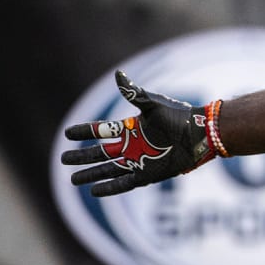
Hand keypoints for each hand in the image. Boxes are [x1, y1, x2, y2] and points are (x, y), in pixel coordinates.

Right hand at [60, 70, 220, 196]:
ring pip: (108, 169)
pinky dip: (109, 187)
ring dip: (90, 174)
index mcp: (131, 127)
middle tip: (63, 158)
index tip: (67, 133)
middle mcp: (132, 145)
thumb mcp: (154, 104)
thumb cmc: (179, 116)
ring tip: (72, 179)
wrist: (200, 134)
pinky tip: (94, 190)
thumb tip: (118, 74)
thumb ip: (134, 93)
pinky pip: (124, 183)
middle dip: (82, 156)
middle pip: (100, 152)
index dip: (85, 131)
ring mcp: (139, 161)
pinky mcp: (148, 175)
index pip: (101, 130)